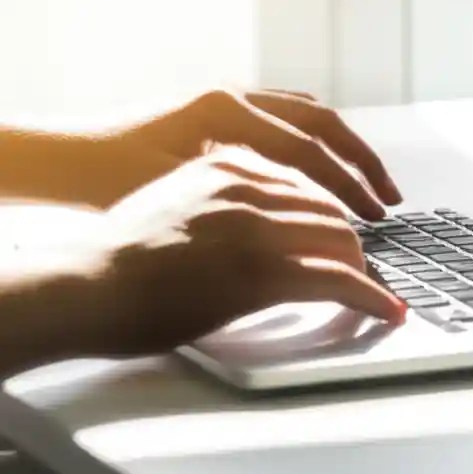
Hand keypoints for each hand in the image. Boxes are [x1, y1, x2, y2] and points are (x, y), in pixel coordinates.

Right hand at [80, 145, 406, 356]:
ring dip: (363, 268)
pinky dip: (368, 296)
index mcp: (229, 164)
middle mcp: (248, 185)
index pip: (306, 177)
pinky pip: (336, 279)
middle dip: (352, 240)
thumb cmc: (122, 255)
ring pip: (340, 238)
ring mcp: (256, 226)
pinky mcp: (262, 270)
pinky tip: (384, 309)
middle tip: (365, 266)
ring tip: (374, 291)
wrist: (87, 284)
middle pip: (330, 207)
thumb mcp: (177, 197)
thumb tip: (259, 215)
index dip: (334, 208)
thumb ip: (224, 195)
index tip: (347, 227)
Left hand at [91, 89, 400, 218]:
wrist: (60, 159)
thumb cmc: (105, 181)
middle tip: (389, 199)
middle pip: (321, 122)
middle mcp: (233, 95)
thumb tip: (307, 219)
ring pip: (306, 113)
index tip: (375, 216)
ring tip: (367, 181)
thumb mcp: (179, 191)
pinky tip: (322, 159)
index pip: (309, 149)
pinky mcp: (219, 113)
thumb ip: (246, 194)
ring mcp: (228, 98)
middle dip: (360, 161)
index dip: (348, 185)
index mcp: (226, 110)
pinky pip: (284, 115)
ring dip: (341, 147)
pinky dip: (312, 138)